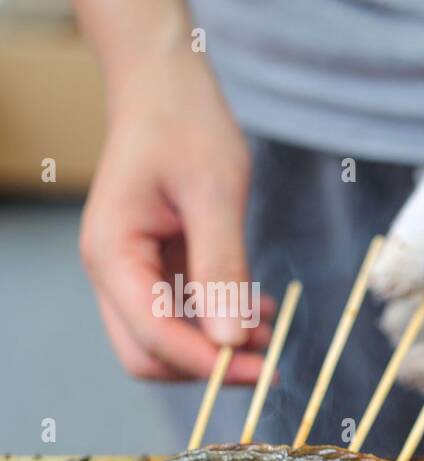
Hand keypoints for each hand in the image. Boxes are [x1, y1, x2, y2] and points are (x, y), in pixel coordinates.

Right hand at [79, 28, 270, 381]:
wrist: (167, 87)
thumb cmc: (185, 126)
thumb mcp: (214, 195)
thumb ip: (221, 269)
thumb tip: (231, 340)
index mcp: (113, 255)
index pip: (153, 339)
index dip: (210, 365)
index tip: (265, 372)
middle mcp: (114, 272)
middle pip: (152, 355)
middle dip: (211, 367)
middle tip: (272, 364)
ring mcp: (135, 272)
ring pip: (171, 341)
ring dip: (221, 347)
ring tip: (273, 331)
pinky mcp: (160, 267)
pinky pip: (188, 314)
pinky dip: (223, 322)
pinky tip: (261, 310)